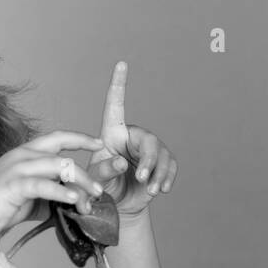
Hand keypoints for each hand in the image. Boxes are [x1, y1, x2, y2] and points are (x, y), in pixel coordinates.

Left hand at [86, 60, 177, 219]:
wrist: (118, 204)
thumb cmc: (101, 186)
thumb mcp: (96, 179)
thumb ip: (104, 170)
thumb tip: (120, 162)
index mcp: (112, 133)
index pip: (115, 106)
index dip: (118, 84)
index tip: (121, 64)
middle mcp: (132, 137)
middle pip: (148, 141)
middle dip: (148, 160)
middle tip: (140, 178)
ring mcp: (150, 149)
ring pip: (161, 155)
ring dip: (157, 173)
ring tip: (150, 189)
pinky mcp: (163, 163)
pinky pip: (170, 166)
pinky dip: (166, 178)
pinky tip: (161, 189)